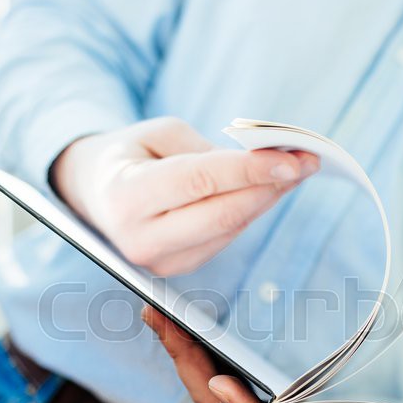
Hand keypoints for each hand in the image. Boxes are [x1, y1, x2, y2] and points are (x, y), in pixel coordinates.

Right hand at [51, 117, 318, 275]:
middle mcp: (139, 238)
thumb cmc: (129, 156)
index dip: (250, 170)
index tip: (293, 159)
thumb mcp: (157, 134)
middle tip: (307, 162)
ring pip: (230, 228)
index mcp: (125, 196)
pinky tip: (270, 190)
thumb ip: (205, 149)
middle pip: (222, 213)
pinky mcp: (179, 269)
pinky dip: (251, 212)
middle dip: (270, 187)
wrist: (95, 195)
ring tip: (295, 170)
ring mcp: (160, 262)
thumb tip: (263, 165)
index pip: (199, 181)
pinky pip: (226, 237)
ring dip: (267, 199)